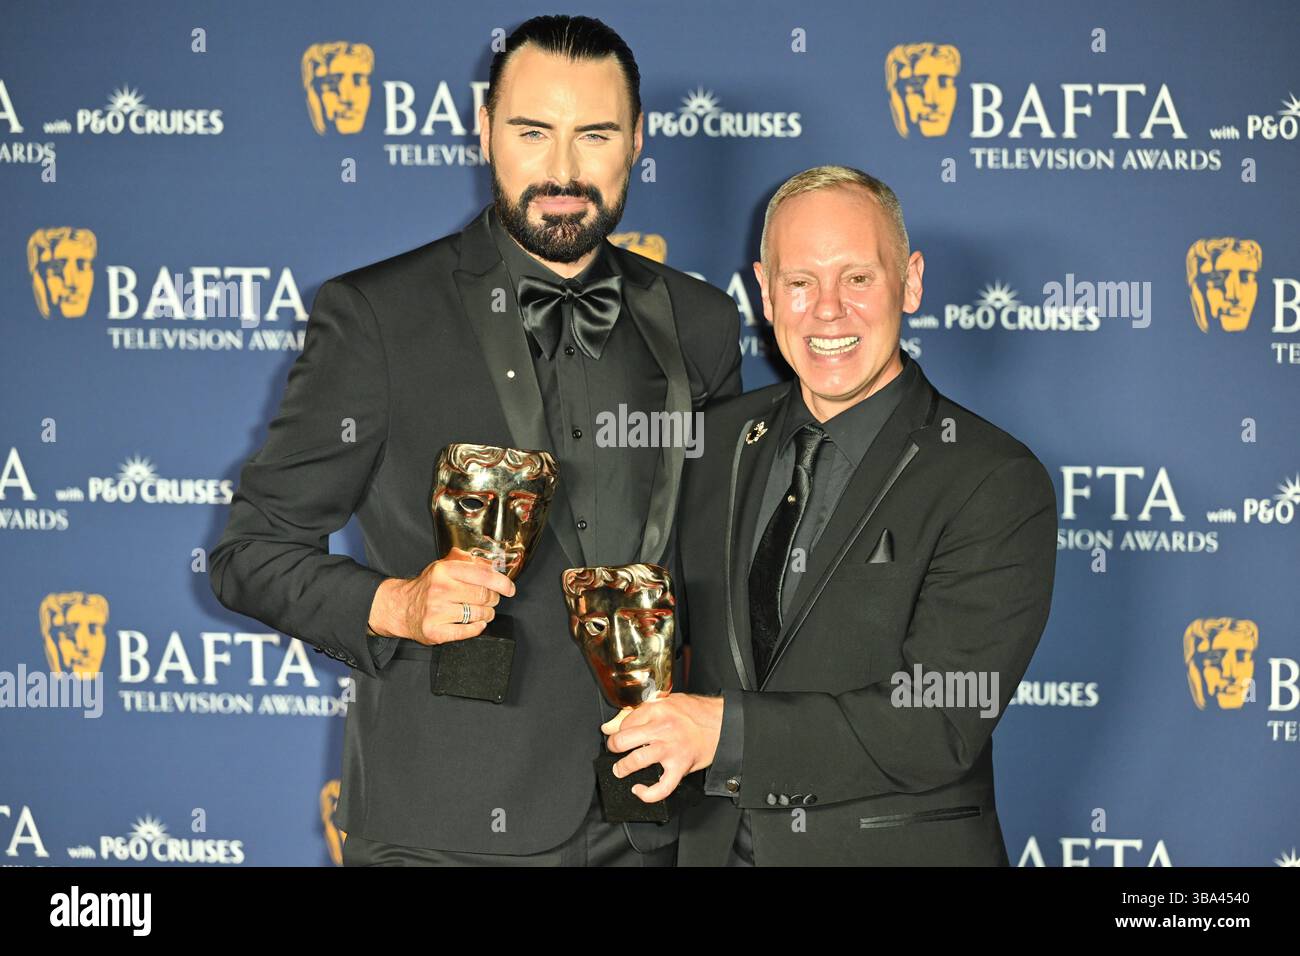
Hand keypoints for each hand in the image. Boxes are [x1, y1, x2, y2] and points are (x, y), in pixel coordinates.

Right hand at [371, 551, 515, 644]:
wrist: (400, 607)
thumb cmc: (426, 587)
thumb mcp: (442, 567)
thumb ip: (466, 564)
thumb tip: (493, 564)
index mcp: (444, 570)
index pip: (482, 575)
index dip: (502, 583)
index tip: (510, 589)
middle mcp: (440, 589)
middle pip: (483, 596)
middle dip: (493, 600)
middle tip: (491, 601)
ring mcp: (436, 611)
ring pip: (478, 614)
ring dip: (487, 615)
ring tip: (483, 612)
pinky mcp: (435, 631)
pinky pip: (467, 631)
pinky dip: (477, 628)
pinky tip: (477, 624)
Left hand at [601, 694, 723, 802]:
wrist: (723, 724)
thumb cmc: (696, 713)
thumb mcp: (666, 702)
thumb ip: (638, 712)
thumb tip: (610, 725)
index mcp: (658, 709)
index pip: (625, 721)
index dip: (616, 729)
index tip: (616, 733)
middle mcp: (663, 728)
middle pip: (624, 740)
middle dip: (613, 747)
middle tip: (614, 749)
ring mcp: (671, 749)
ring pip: (637, 761)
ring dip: (623, 768)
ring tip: (620, 769)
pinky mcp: (680, 767)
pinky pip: (661, 787)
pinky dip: (647, 793)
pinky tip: (639, 790)